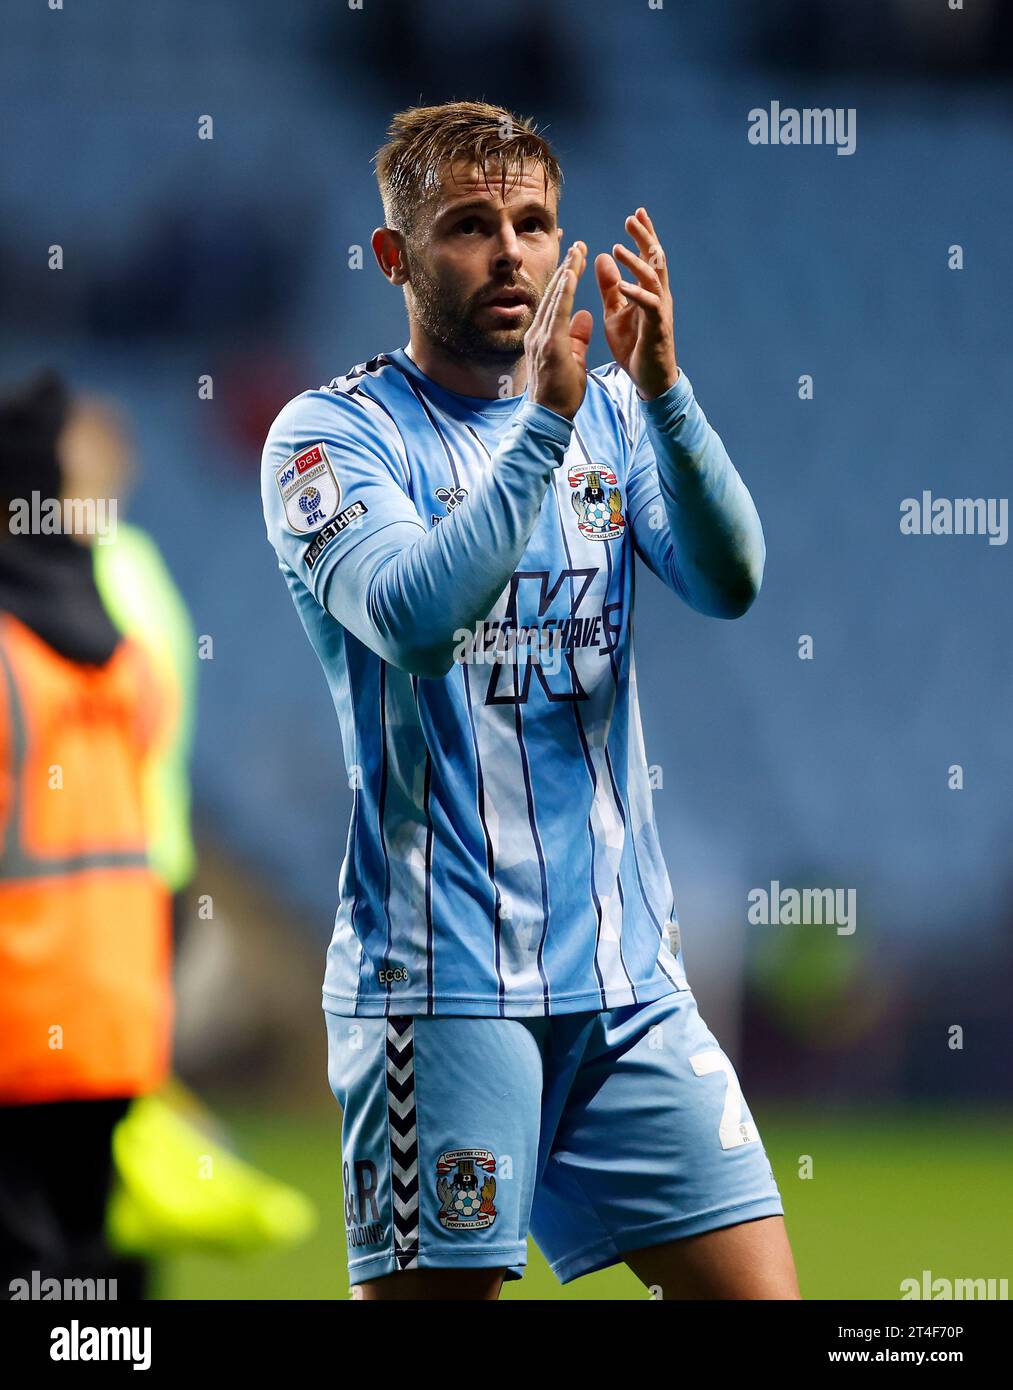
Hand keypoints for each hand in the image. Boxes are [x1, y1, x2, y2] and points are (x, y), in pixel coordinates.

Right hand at [525, 241, 591, 419]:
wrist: (548, 418)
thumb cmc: (560, 395)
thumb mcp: (574, 360)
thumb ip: (578, 337)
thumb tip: (586, 315)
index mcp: (544, 336)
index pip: (557, 301)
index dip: (567, 279)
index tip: (576, 259)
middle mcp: (538, 333)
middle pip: (555, 293)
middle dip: (567, 267)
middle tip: (578, 244)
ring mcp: (541, 338)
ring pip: (555, 297)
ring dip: (567, 272)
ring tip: (577, 250)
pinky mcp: (548, 345)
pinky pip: (558, 312)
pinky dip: (565, 291)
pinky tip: (572, 273)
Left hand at [594, 208, 678, 399]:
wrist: (649, 380)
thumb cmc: (635, 346)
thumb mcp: (616, 311)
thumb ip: (611, 286)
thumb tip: (602, 256)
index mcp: (649, 291)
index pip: (647, 257)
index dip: (643, 235)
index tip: (635, 214)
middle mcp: (658, 297)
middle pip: (655, 260)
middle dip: (645, 238)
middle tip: (632, 218)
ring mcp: (660, 312)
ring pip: (653, 279)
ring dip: (636, 263)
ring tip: (619, 248)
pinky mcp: (657, 329)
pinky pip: (649, 306)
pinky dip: (636, 294)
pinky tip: (623, 285)